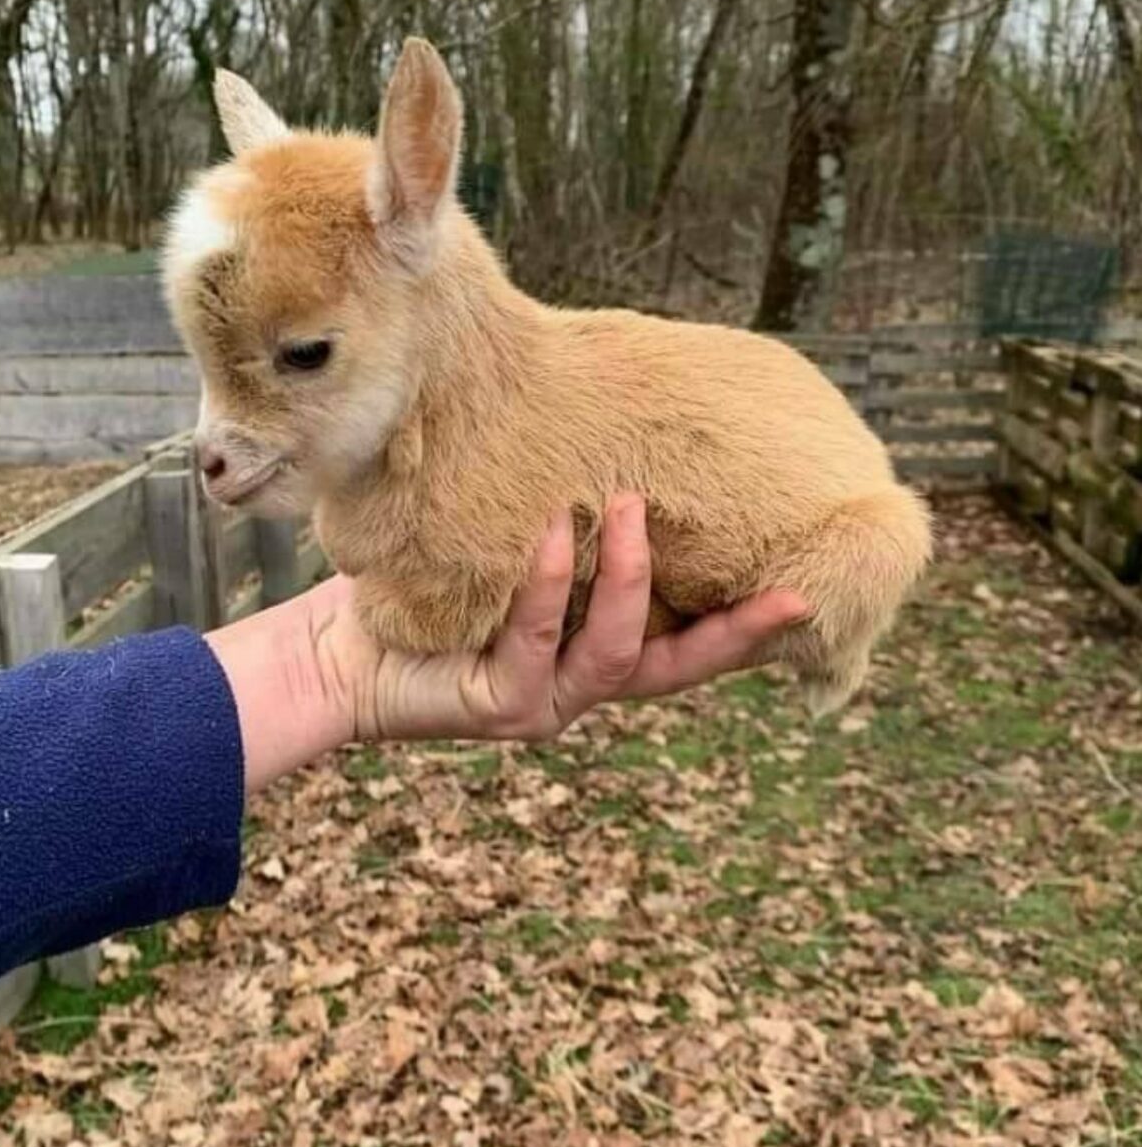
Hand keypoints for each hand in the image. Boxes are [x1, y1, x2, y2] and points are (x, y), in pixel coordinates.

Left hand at [207, 495, 807, 793]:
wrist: (340, 648)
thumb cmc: (433, 589)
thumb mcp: (517, 551)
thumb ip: (571, 529)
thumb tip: (616, 442)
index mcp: (599, 653)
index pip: (692, 643)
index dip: (749, 624)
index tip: (805, 591)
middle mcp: (583, 685)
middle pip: (681, 667)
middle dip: (736, 632)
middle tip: (787, 590)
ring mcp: (545, 702)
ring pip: (617, 652)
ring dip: (631, 578)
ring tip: (632, 507)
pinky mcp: (498, 704)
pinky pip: (536, 641)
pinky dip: (548, 584)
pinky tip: (552, 534)